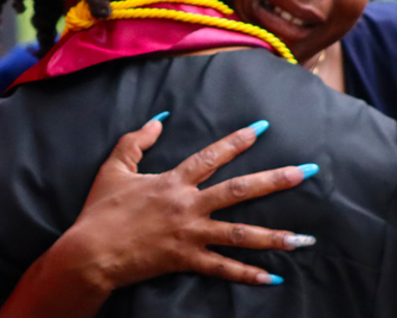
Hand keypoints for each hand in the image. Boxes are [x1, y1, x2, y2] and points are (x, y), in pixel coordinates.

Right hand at [0, 116, 316, 317]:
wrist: (90, 252)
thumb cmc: (100, 210)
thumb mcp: (115, 167)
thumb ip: (136, 140)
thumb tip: (158, 118)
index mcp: (173, 180)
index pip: (212, 156)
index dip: (238, 140)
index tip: (263, 128)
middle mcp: (188, 205)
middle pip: (239, 190)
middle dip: (275, 180)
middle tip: (306, 172)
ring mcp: (190, 234)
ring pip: (240, 234)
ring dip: (274, 236)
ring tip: (304, 239)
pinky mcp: (186, 260)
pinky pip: (222, 268)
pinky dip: (247, 274)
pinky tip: (272, 278)